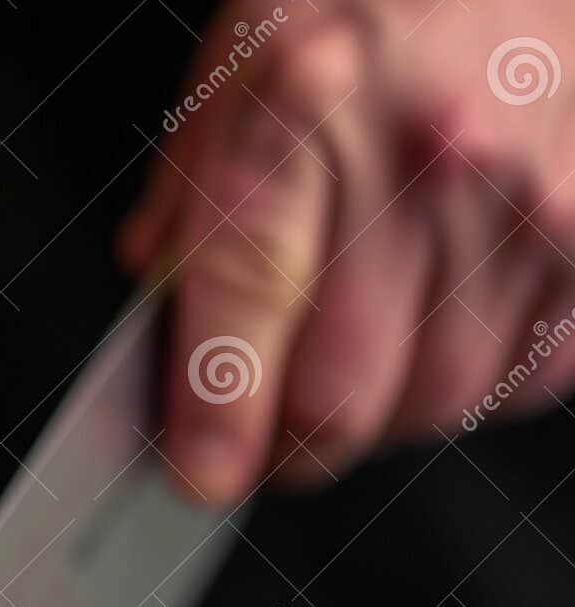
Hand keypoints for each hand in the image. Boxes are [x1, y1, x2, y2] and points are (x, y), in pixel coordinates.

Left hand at [119, 0, 574, 501]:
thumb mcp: (249, 51)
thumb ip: (191, 192)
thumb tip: (155, 311)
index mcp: (313, 95)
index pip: (247, 297)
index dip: (216, 415)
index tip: (198, 475)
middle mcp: (430, 156)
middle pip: (339, 396)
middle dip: (284, 447)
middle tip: (262, 437)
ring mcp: (530, 204)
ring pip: (428, 407)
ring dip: (377, 419)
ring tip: (355, 361)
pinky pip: (515, 384)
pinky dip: (463, 388)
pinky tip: (437, 330)